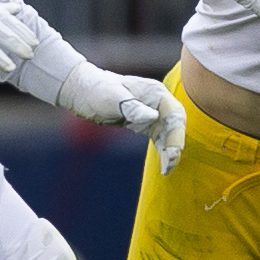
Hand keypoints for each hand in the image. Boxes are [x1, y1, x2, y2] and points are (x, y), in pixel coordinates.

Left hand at [56, 64, 185, 174]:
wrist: (83, 91)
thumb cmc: (98, 90)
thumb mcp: (113, 98)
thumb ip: (133, 107)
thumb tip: (152, 118)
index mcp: (156, 92)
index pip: (174, 114)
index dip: (175, 134)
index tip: (171, 153)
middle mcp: (158, 102)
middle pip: (175, 124)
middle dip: (175, 144)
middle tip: (169, 165)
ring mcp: (152, 112)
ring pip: (168, 133)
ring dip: (170, 150)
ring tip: (167, 169)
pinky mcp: (144, 123)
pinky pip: (159, 137)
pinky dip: (162, 149)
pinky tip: (163, 164)